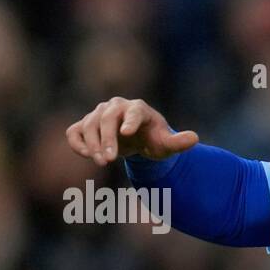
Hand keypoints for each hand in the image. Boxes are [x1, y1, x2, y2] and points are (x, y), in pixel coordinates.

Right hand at [65, 97, 198, 166]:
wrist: (138, 139)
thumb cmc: (154, 139)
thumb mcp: (167, 144)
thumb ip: (179, 143)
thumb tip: (194, 138)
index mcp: (138, 109)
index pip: (133, 111)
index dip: (129, 121)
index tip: (126, 133)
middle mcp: (116, 107)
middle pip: (106, 118)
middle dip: (106, 139)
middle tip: (108, 160)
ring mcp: (99, 114)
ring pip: (89, 124)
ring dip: (92, 144)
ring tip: (101, 162)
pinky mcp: (86, 125)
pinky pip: (75, 131)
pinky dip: (77, 143)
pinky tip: (87, 155)